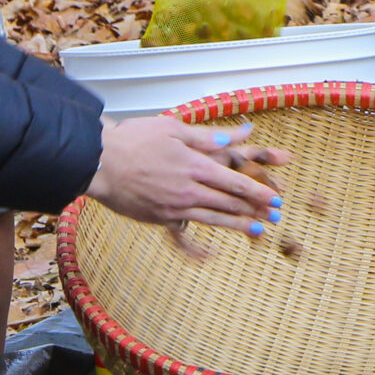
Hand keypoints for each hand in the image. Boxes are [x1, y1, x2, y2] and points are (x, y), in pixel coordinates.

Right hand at [89, 116, 288, 241]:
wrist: (99, 163)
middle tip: (275, 217)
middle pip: (229, 203)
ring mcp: (174, 207)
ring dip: (238, 225)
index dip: (258, 191)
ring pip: (213, 219)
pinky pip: (186, 231)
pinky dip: (204, 238)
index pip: (235, 181)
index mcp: (195, 165)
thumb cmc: (134, 140)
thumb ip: (209, 136)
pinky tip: (214, 245)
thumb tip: (241, 132)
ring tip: (258, 230)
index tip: (275, 198)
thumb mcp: (175, 129)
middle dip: (255, 210)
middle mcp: (188, 190)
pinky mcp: (159, 219)